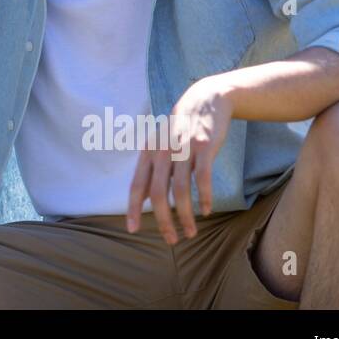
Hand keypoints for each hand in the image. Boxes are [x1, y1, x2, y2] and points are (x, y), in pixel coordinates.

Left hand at [126, 75, 234, 243]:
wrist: (205, 99)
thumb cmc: (180, 129)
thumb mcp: (160, 145)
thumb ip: (152, 171)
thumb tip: (144, 198)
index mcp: (148, 152)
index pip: (136, 185)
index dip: (133, 209)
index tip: (132, 230)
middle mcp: (162, 150)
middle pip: (159, 193)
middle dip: (163, 221)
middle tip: (171, 240)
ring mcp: (183, 148)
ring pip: (181, 190)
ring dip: (186, 216)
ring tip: (191, 233)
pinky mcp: (204, 147)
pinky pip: (202, 178)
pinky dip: (204, 198)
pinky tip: (206, 211)